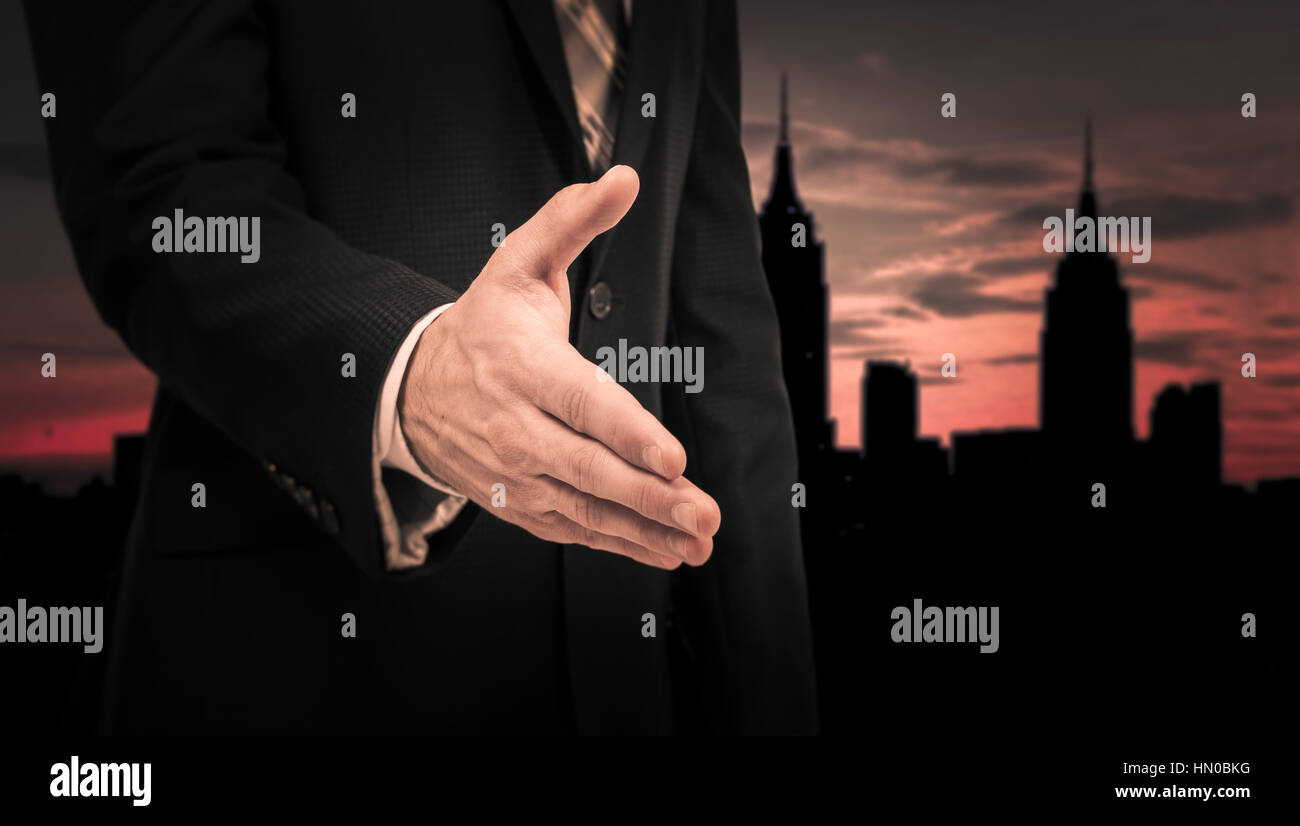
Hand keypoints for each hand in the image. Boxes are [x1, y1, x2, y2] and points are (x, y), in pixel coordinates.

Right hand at [399, 165, 720, 569]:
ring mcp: (519, 472)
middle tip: (702, 514)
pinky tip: (663, 550)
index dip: (629, 434)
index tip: (673, 458)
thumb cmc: (483, 326)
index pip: (583, 403)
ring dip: (645, 529)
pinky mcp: (522, 502)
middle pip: (591, 468)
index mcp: (524, 368)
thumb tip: (622, 178)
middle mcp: (519, 428)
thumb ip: (571, 221)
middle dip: (650, 496)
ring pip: (587, 508)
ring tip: (695, 541)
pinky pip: (574, 529)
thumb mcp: (518, 262)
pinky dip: (620, 544)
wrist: (416, 391)